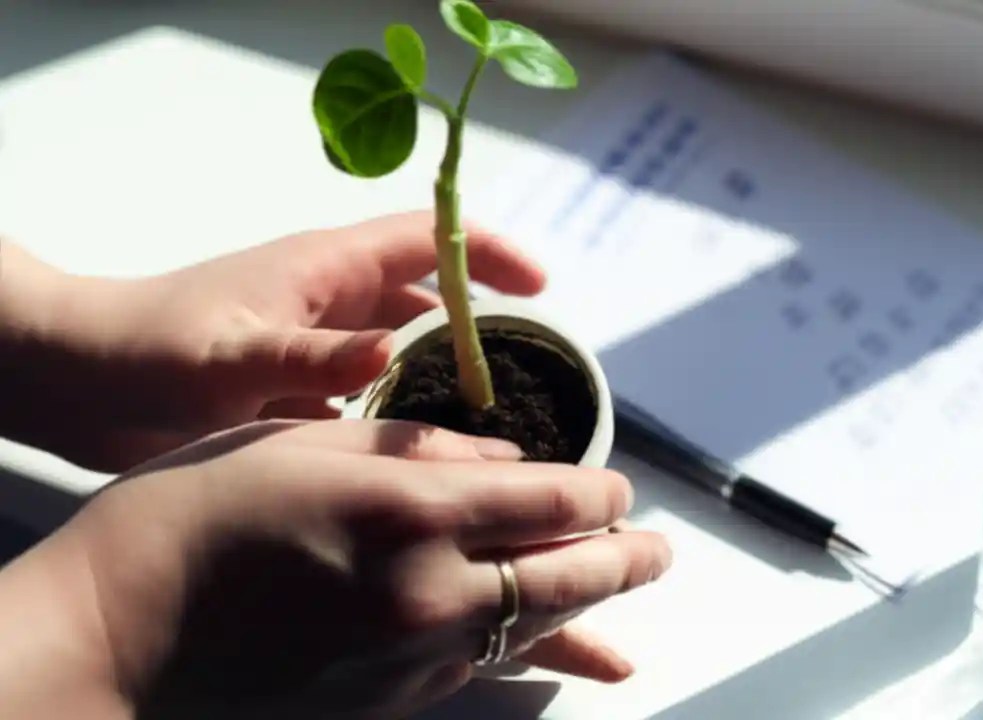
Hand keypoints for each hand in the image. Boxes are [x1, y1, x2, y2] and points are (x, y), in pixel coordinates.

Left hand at [0, 211, 544, 470]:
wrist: (79, 382)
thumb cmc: (150, 351)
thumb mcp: (232, 356)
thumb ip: (313, 354)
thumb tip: (394, 352)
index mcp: (326, 269)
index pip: (429, 239)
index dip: (489, 253)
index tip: (543, 289)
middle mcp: (333, 302)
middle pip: (429, 299)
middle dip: (481, 328)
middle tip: (531, 381)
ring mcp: (317, 346)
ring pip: (403, 353)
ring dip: (444, 379)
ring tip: (495, 426)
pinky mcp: (299, 388)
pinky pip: (370, 396)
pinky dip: (401, 418)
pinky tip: (425, 461)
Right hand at [0, 419, 669, 718]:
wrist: (120, 633)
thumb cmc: (199, 513)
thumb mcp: (309, 441)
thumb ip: (420, 446)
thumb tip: (508, 459)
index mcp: (414, 507)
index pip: (554, 498)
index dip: (601, 490)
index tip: (616, 485)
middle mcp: (431, 589)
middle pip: (570, 575)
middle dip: (627, 558)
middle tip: (658, 548)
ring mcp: (415, 656)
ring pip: (538, 631)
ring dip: (594, 609)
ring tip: (631, 591)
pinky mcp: (392, 702)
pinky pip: (484, 670)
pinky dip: (530, 652)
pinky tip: (563, 652)